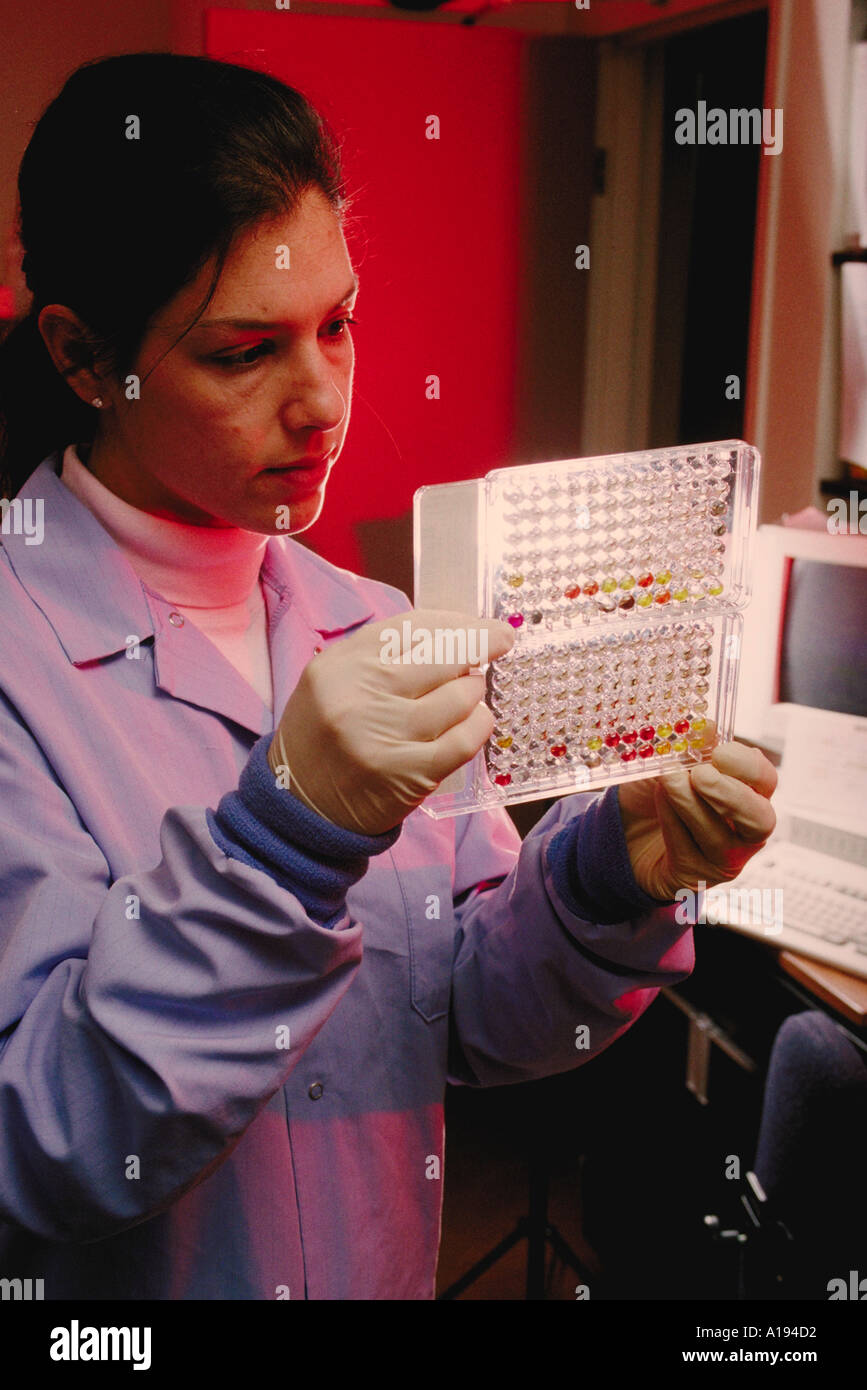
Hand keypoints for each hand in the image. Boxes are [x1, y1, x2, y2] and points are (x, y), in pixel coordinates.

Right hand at [268, 609, 514, 834]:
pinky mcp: (409, 774)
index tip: (482, 624)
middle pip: (441, 655)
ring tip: (470, 691)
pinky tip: (476, 720)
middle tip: (500, 641)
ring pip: (458, 696)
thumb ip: (382, 655)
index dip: (456, 621)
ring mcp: (385, 737)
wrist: (300, 806)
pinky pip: (464, 740)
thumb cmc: (325, 736)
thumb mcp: (333, 681)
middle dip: (481, 643)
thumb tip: (450, 633)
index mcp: (339, 665)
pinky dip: (479, 725)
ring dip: (474, 689)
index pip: (411, 627)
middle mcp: (360, 696)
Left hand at [617, 741, 777, 901]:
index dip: (746, 766)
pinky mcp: (696, 877)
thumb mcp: (669, 760)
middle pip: (760, 819)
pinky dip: (673, 823)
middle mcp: (744, 829)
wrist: (623, 827)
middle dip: (730, 795)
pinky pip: (689, 852)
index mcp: (748, 792)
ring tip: (669, 781)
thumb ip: (690, 745)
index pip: (765, 779)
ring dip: (693, 806)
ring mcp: (724, 857)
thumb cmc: (656, 791)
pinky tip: (659, 803)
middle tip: (700, 774)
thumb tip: (703, 726)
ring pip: (722, 840)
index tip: (719, 751)